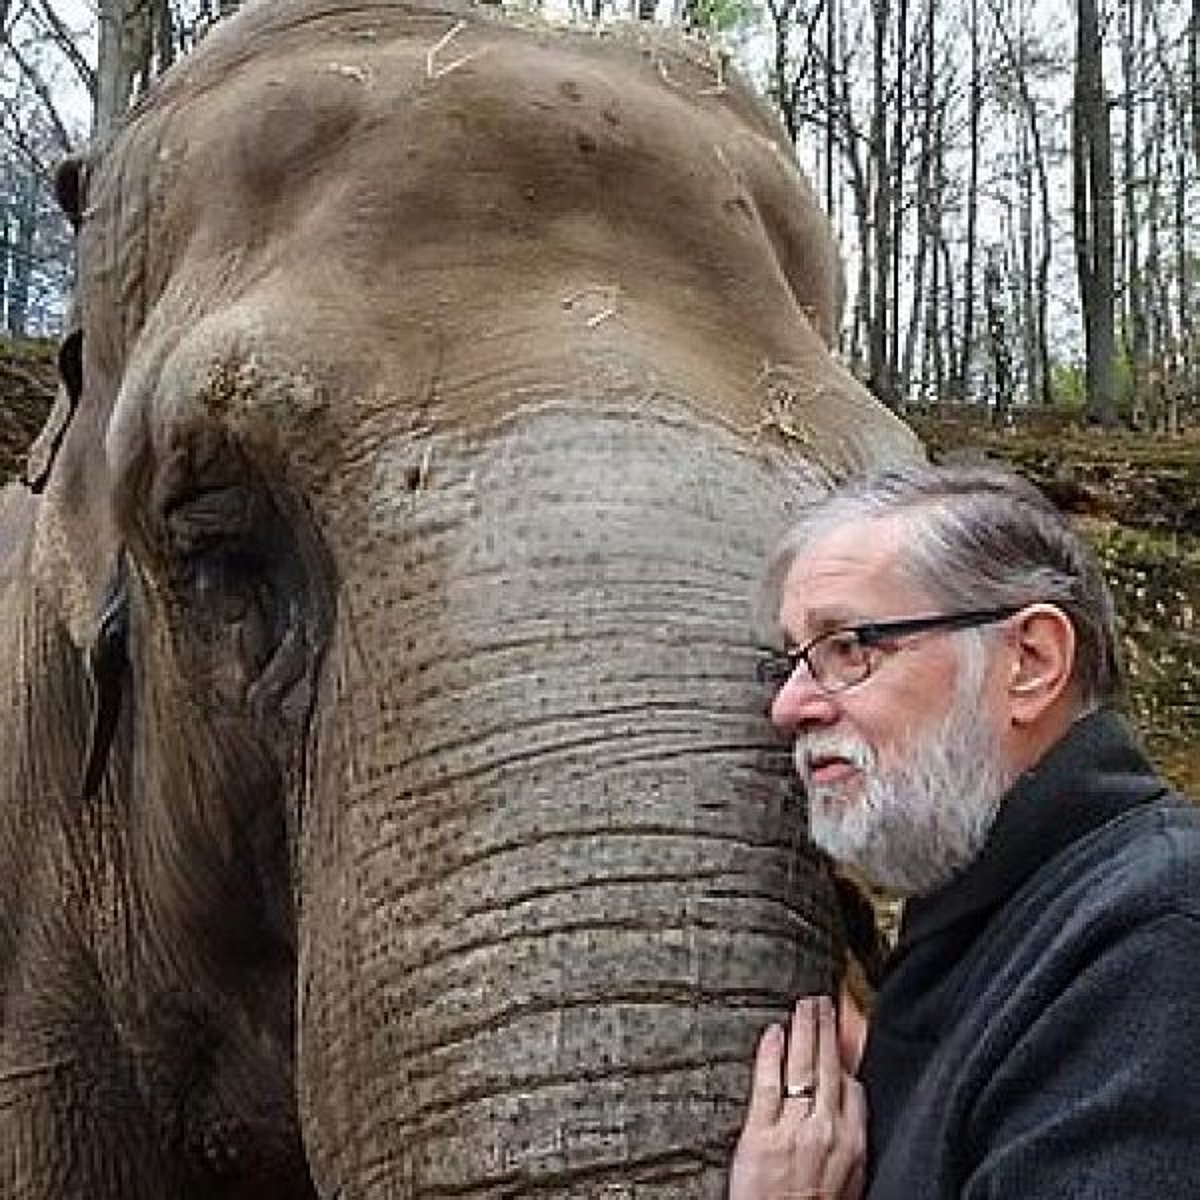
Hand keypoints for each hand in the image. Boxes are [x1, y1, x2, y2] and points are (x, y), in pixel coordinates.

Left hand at [728, 996, 866, 1199]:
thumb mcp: (847, 1172)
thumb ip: (848, 1130)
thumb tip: (851, 1095)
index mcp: (853, 1142)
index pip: (853, 1082)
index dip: (850, 1048)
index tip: (848, 1020)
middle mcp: (828, 1131)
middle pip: (829, 1066)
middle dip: (827, 1028)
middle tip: (821, 1000)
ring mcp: (794, 1132)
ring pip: (802, 1068)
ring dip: (803, 1030)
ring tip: (802, 1005)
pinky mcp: (761, 1137)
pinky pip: (768, 1085)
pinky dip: (771, 1055)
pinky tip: (773, 1033)